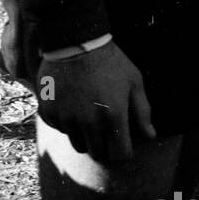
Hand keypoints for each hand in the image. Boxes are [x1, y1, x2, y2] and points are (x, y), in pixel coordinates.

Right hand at [37, 42, 154, 164]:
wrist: (77, 44)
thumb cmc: (112, 62)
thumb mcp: (134, 82)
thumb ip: (142, 111)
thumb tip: (150, 136)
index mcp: (113, 115)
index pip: (120, 155)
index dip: (124, 154)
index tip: (124, 146)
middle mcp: (88, 122)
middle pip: (97, 154)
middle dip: (105, 146)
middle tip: (108, 130)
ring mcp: (66, 119)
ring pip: (77, 144)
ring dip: (86, 136)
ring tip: (91, 115)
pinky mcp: (48, 114)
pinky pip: (61, 130)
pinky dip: (68, 124)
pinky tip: (74, 105)